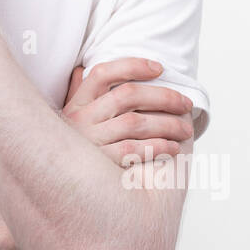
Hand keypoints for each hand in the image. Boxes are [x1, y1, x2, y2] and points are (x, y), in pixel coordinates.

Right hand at [60, 57, 194, 166]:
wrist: (63, 184)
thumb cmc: (76, 148)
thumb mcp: (70, 119)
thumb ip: (77, 94)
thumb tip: (82, 67)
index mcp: (75, 103)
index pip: (102, 73)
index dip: (132, 66)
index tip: (160, 68)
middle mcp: (79, 119)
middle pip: (127, 95)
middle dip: (163, 96)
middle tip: (186, 104)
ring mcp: (89, 141)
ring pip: (134, 122)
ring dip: (166, 124)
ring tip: (185, 129)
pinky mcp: (100, 164)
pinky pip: (133, 150)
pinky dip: (157, 147)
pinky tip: (173, 147)